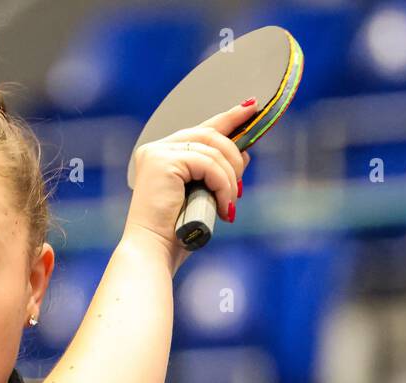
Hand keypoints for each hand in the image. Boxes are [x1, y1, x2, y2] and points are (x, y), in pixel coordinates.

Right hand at [122, 98, 254, 267]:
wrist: (154, 252)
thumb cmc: (176, 233)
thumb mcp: (203, 196)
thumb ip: (217, 173)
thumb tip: (243, 153)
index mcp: (161, 156)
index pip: (201, 130)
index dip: (228, 118)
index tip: (251, 107)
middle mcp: (156, 149)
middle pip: (209, 134)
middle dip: (234, 155)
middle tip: (241, 185)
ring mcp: (158, 153)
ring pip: (213, 150)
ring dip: (230, 179)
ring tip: (230, 205)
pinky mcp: (163, 161)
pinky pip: (208, 164)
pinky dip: (223, 185)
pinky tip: (224, 207)